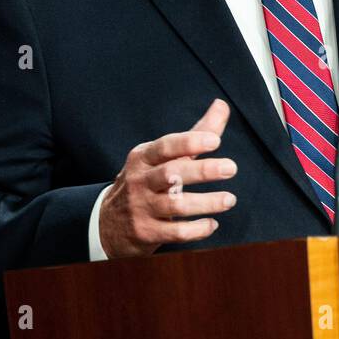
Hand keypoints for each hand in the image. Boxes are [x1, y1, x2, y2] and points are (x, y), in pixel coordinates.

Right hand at [98, 99, 237, 257]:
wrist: (107, 223)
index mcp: (143, 158)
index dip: (189, 143)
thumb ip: (195, 134)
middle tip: (231, 168)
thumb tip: (221, 106)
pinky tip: (212, 224)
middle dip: (203, 170)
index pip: (165, 147)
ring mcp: (141, 208)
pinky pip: (174, 232)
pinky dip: (196, 229)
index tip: (216, 141)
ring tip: (229, 199)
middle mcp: (139, 181)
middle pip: (171, 174)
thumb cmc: (145, 182)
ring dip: (206, 202)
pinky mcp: (146, 232)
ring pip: (175, 205)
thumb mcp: (162, 157)